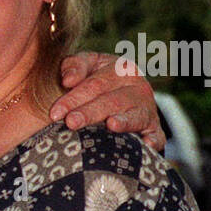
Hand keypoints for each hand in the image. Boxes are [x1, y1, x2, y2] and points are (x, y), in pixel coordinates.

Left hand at [49, 52, 164, 151]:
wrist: (128, 95)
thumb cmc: (98, 81)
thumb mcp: (88, 66)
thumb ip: (74, 65)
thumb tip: (68, 80)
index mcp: (121, 69)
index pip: (94, 84)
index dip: (73, 98)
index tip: (55, 113)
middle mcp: (137, 87)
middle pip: (111, 101)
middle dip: (89, 113)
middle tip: (70, 123)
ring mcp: (148, 109)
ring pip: (133, 116)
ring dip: (123, 122)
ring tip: (110, 125)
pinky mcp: (155, 130)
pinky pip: (156, 136)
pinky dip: (152, 140)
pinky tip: (145, 144)